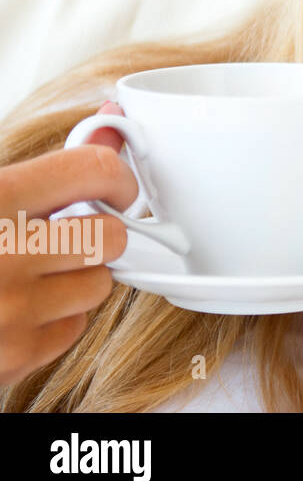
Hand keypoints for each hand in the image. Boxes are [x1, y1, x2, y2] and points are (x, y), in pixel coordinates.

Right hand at [0, 102, 131, 384]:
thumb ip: (48, 163)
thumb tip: (113, 123)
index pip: (94, 169)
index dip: (114, 175)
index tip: (112, 184)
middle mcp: (2, 255)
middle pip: (109, 235)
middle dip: (93, 232)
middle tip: (61, 234)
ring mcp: (11, 312)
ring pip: (98, 284)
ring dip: (74, 278)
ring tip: (28, 272)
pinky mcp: (14, 357)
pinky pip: (73, 327)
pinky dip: (54, 318)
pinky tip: (16, 307)